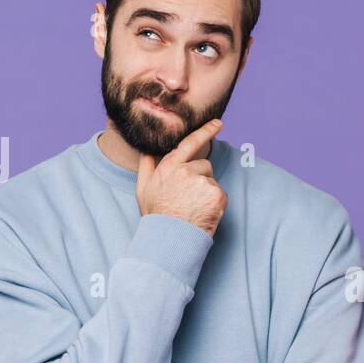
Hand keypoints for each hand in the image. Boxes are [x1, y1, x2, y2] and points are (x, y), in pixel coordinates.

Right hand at [136, 117, 227, 235]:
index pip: (190, 143)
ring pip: (212, 181)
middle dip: (200, 177)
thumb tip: (147, 151)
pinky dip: (215, 204)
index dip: (206, 131)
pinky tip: (202, 213)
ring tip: (193, 207)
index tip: (218, 123)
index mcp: (170, 166)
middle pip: (204, 165)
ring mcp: (203, 183)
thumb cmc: (156, 216)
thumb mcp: (143, 189)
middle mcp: (187, 171)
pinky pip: (220, 194)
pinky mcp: (217, 196)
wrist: (169, 238)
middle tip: (188, 198)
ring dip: (206, 192)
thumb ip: (146, 167)